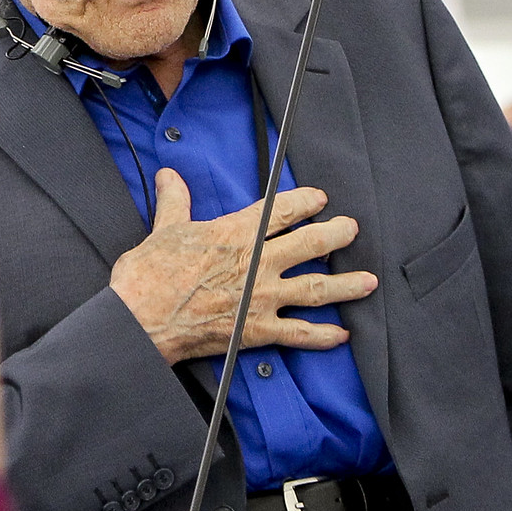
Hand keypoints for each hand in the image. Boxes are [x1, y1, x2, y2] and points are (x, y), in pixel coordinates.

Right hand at [110, 170, 371, 365]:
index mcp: (236, 233)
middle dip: (336, 235)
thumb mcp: (164, 229)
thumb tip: (169, 175)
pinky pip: (299, 334)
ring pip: (316, 289)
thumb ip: (175, 201)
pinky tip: (342, 334)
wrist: (142, 317)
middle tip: (352, 229)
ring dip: (346, 285)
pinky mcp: (257, 330)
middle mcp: (257, 263)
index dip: (305, 202)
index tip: (320, 199)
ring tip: (369, 281)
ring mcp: (262, 298)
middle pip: (310, 245)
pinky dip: (323, 335)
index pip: (281, 211)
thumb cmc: (150, 274)